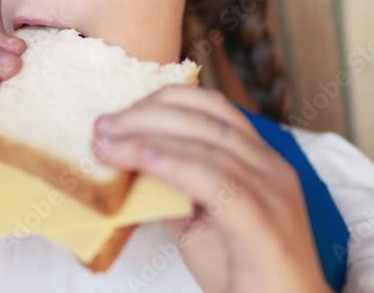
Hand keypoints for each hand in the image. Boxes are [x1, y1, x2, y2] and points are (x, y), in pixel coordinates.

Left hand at [93, 85, 329, 292]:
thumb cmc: (244, 274)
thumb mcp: (198, 222)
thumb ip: (171, 189)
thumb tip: (126, 163)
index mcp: (260, 160)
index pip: (213, 107)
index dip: (164, 100)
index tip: (122, 113)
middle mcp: (270, 166)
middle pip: (204, 118)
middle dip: (145, 115)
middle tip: (102, 125)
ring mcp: (270, 191)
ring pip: (205, 143)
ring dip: (146, 137)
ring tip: (106, 143)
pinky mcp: (262, 221)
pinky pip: (212, 180)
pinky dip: (171, 164)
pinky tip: (139, 159)